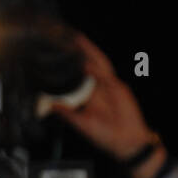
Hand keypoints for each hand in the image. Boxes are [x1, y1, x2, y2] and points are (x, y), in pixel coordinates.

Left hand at [49, 33, 160, 164]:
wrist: (126, 142)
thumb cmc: (106, 136)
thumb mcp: (82, 124)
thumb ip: (67, 114)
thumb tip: (51, 106)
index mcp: (90, 94)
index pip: (79, 73)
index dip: (71, 61)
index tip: (60, 49)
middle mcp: (100, 87)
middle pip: (90, 62)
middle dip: (81, 49)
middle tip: (68, 35)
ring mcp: (110, 86)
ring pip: (99, 64)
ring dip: (90, 52)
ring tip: (79, 40)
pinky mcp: (119, 90)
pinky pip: (106, 77)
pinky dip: (97, 70)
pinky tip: (88, 64)